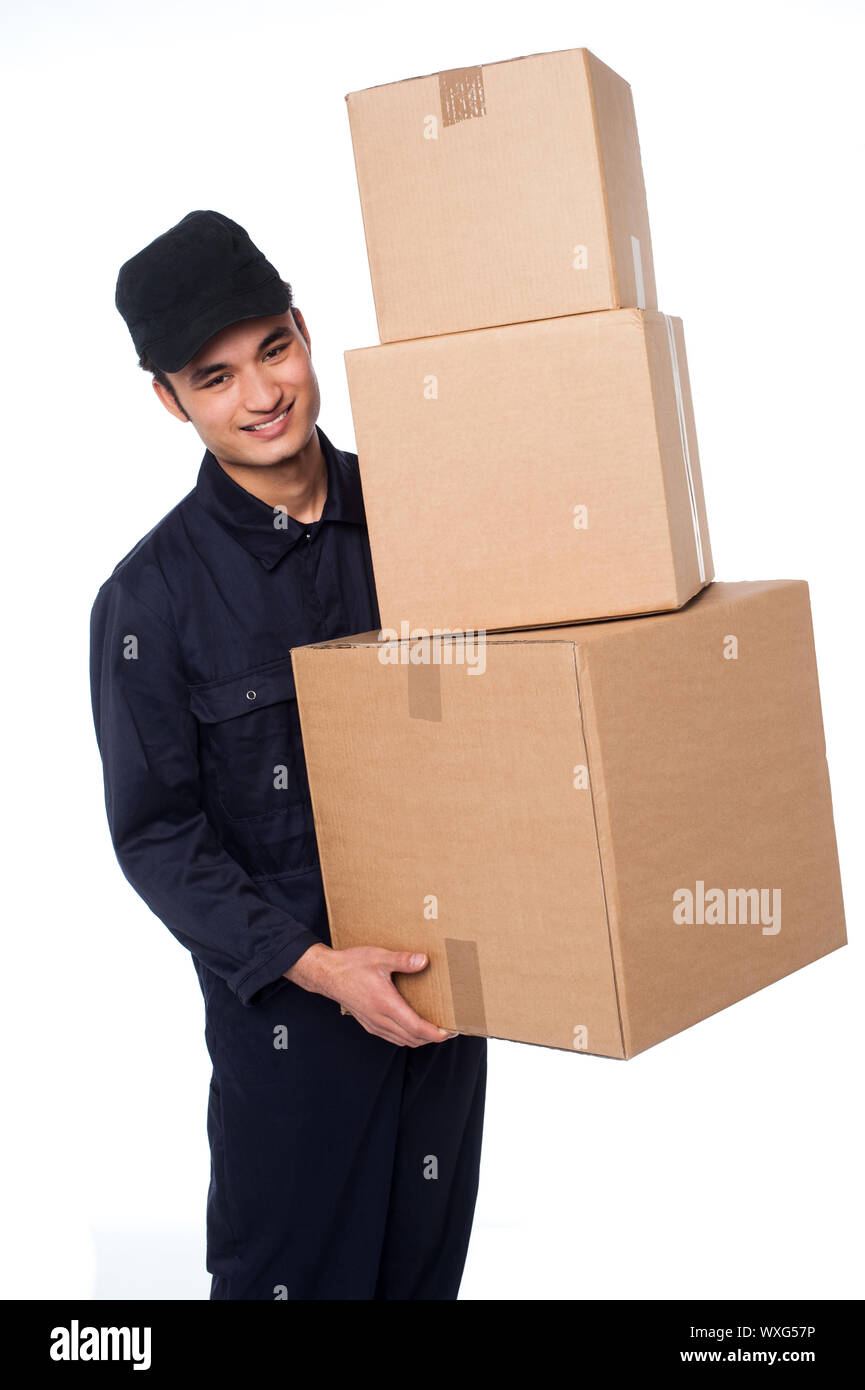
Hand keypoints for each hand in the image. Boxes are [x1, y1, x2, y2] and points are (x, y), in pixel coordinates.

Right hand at [285, 944, 458, 1046]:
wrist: (327, 975)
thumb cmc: (352, 965)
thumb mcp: (379, 957)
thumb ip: (403, 960)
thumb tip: (424, 960)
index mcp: (386, 1004)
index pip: (417, 1028)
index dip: (436, 1033)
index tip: (451, 1031)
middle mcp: (380, 1019)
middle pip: (413, 1038)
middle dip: (433, 1037)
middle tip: (450, 1030)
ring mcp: (374, 1024)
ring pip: (403, 1040)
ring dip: (420, 1039)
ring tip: (435, 1030)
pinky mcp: (369, 1024)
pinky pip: (393, 1038)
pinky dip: (407, 1037)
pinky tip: (413, 1027)